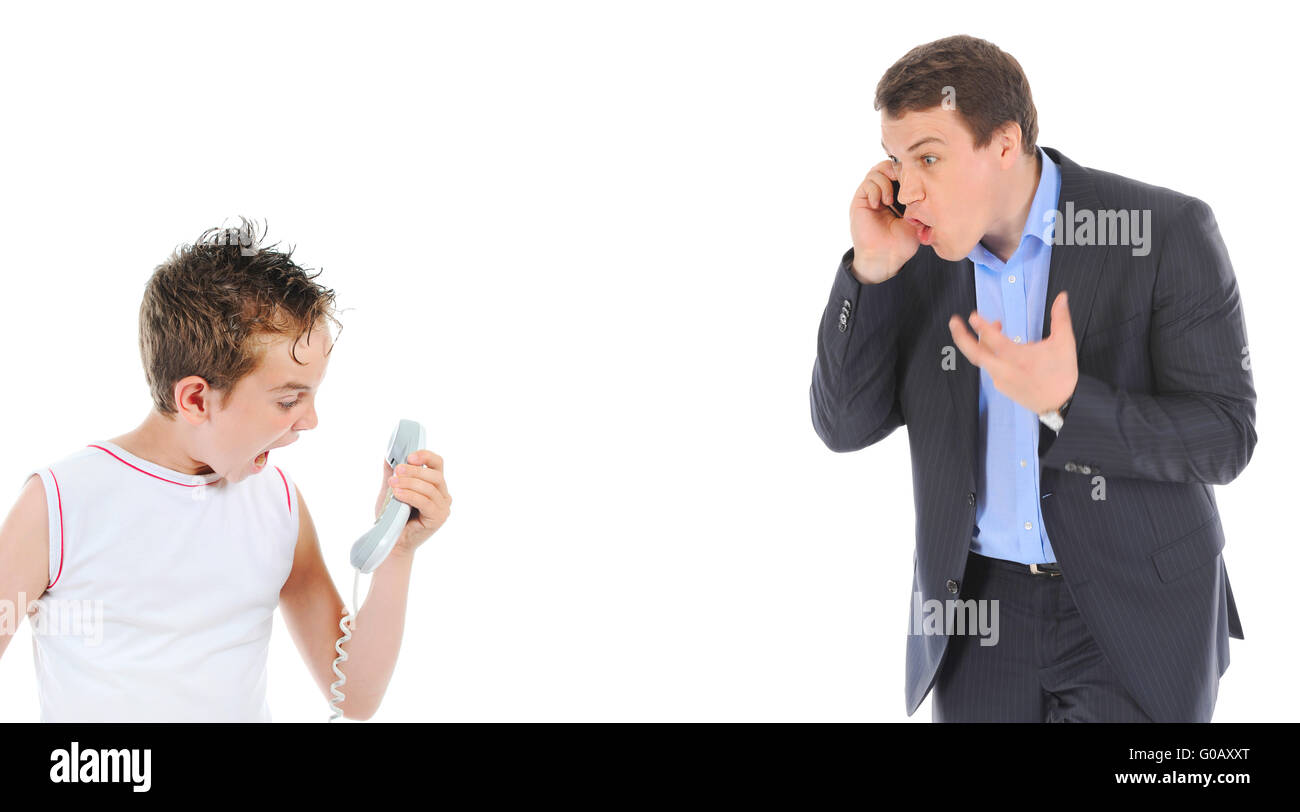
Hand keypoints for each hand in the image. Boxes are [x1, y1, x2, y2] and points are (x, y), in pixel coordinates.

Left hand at [377, 449, 450, 555]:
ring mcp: (443, 507)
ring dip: (410, 482)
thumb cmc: (393, 517)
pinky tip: (398, 493)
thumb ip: (392, 473)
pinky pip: (425, 502)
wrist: (392, 541)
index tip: (409, 456)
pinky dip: (410, 495)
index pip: (437, 464)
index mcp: (435, 485)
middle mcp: (443, 495)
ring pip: (430, 488)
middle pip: (435, 475)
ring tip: (393, 483)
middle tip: (397, 470)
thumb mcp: (391, 490)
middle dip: (414, 471)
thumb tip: (388, 455)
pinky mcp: (438, 518)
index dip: (425, 456)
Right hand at [849, 159, 921, 283]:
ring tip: (890, 201)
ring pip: (878, 170)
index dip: (909, 170)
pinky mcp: (861, 200)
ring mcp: (872, 195)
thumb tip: (924, 177)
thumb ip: (919, 197)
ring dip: (886, 182)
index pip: (903, 170)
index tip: (916, 180)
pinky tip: (880, 204)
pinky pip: (867, 183)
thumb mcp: (918, 216)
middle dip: (898, 171)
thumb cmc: (903, 241)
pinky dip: (875, 190)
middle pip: (889, 165)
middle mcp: (884, 192)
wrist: (887, 256)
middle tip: (904, 184)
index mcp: (899, 195)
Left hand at [948, 291, 1078, 413]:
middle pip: (975, 354)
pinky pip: (990, 367)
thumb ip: (1061, 318)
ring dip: (982, 342)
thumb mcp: (1064, 344)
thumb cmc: (1062, 374)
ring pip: (983, 359)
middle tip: (953, 321)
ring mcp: (1000, 380)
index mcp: (1018, 358)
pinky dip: (989, 354)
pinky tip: (999, 346)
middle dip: (961, 337)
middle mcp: (1004, 370)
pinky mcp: (1001, 387)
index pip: (993, 340)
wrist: (1061, 405)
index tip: (972, 316)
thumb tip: (1062, 297)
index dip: (981, 326)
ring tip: (994, 326)